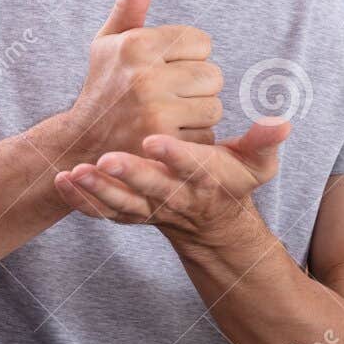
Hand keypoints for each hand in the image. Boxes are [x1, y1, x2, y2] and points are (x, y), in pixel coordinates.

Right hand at [30, 0, 221, 172]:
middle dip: (197, 88)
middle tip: (168, 97)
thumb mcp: (109, 42)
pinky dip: (192, 140)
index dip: (189, 57)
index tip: (165, 69)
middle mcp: (145, 74)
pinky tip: (167, 137)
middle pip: (213, 75)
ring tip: (167, 116)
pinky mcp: (163, 141)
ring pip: (214, 107)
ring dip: (198, 115)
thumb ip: (130, 5)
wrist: (80, 143)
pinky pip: (206, 135)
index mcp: (136, 43)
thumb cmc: (103, 86)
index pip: (202, 41)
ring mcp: (154, 109)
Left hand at [52, 117, 291, 244]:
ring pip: (122, 204)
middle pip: (153, 189)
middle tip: (106, 158)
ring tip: (74, 172)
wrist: (209, 222)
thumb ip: (263, 142)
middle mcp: (176, 198)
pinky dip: (80, 200)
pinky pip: (101, 212)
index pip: (192, 168)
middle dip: (130, 175)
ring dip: (98, 190)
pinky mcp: (128, 214)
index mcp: (205, 180)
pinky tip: (61, 181)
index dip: (176, 156)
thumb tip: (282, 121)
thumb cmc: (231, 183)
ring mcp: (149, 209)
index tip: (155, 139)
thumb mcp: (254, 165)